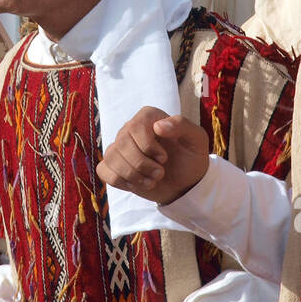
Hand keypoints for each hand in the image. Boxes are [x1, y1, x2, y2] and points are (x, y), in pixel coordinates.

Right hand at [96, 107, 210, 205]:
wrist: (185, 182)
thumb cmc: (191, 157)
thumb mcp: (197, 139)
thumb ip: (182, 125)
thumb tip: (158, 126)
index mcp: (148, 117)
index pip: (135, 126)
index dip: (147, 145)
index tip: (164, 158)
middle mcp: (130, 128)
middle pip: (122, 144)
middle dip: (142, 165)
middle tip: (160, 174)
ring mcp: (119, 146)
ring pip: (111, 158)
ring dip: (133, 175)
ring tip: (152, 181)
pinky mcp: (114, 165)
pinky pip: (103, 170)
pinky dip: (120, 181)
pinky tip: (136, 184)